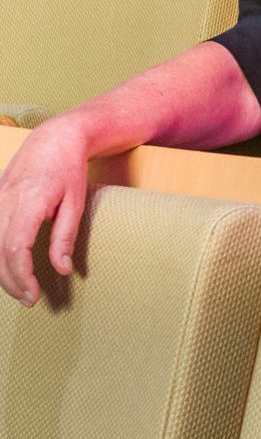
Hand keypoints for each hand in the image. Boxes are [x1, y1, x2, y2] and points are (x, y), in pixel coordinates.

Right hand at [0, 119, 93, 304]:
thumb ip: (65, 237)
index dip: (21, 275)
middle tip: (29, 300)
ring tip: (19, 289)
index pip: (15, 248)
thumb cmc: (69, 170)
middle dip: (11, 280)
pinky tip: (5, 269)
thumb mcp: (76, 203)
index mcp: (28, 202)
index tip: (34, 294)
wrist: (54, 139)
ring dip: (0, 271)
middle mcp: (5, 200)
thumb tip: (61, 270)